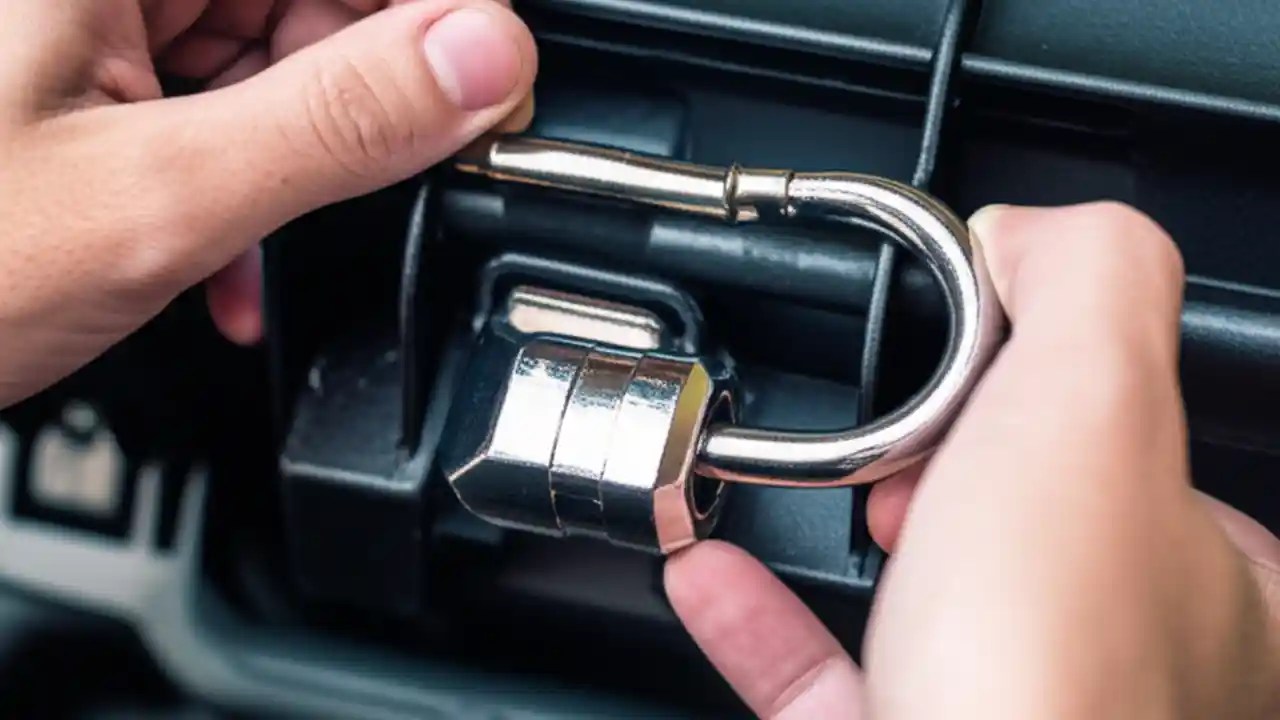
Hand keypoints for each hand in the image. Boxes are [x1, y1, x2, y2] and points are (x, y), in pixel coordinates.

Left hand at [0, 0, 535, 405]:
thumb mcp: (160, 198)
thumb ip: (340, 120)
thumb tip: (483, 59)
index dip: (428, 15)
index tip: (483, 88)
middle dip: (353, 97)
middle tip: (375, 184)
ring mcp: (79, 25)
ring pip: (257, 54)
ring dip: (289, 159)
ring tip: (264, 250)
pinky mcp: (71, 79)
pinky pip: (199, 102)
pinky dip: (231, 181)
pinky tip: (221, 258)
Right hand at [665, 203, 1279, 718]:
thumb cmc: (1053, 682)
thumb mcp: (1091, 409)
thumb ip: (1088, 280)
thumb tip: (1030, 232)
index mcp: (1211, 580)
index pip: (1138, 442)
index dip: (1036, 380)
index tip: (962, 355)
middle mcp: (1135, 670)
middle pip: (1027, 529)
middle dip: (945, 463)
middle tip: (888, 440)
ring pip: (929, 611)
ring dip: (849, 536)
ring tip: (786, 485)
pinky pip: (832, 683)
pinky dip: (769, 622)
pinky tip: (710, 579)